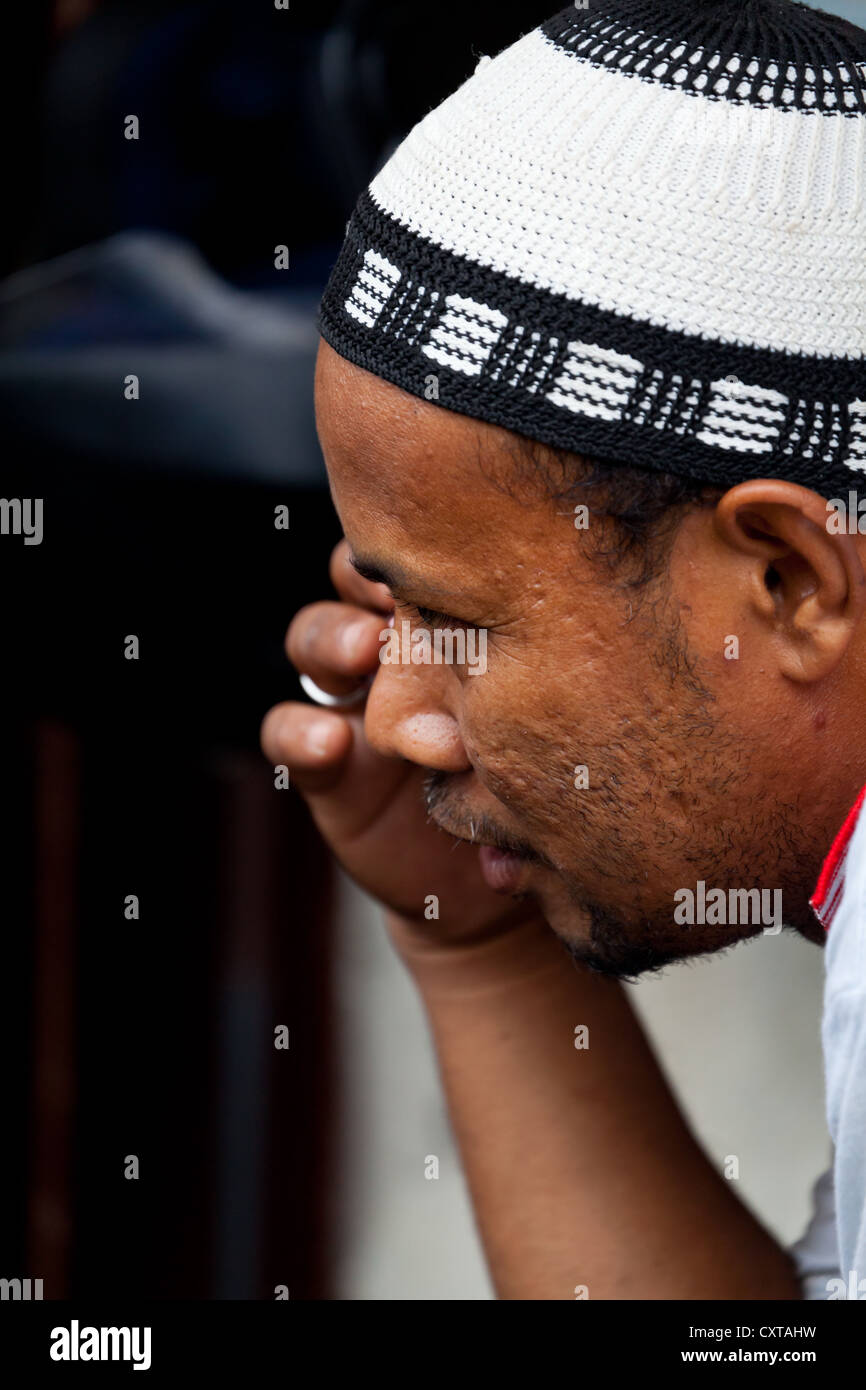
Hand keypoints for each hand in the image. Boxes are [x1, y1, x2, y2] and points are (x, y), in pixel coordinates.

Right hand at [260, 540, 542, 946]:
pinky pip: (290, 733)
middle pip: (352, 583)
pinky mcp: (326, 767)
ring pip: (312, 642)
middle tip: (395, 599)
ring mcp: (353, 705)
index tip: (444, 551)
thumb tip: (538, 635)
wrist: (497, 894)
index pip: (421, 560)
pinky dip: (301, 733)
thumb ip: (525, 682)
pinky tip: (331, 743)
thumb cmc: (534, 791)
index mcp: (449, 625)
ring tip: (361, 656)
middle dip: (366, 581)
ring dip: (330, 639)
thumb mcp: (540, 726)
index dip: (421, 549)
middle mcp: (394, 653)